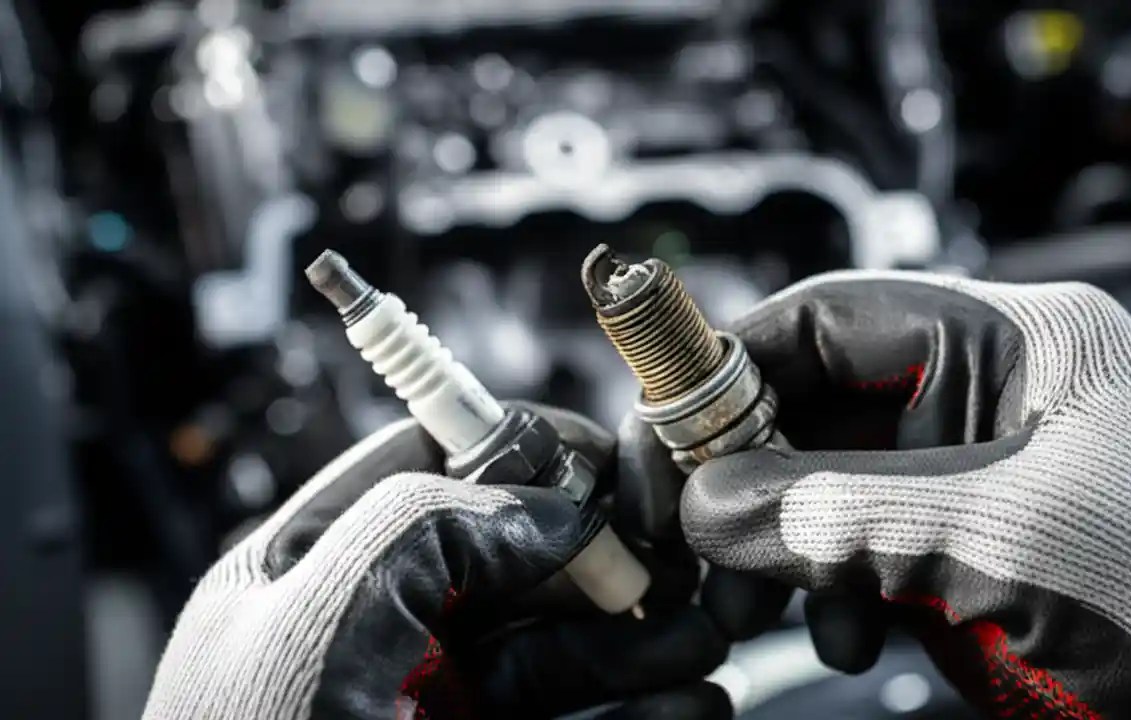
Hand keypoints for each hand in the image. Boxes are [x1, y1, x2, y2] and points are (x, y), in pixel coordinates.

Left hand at [144, 406, 728, 719]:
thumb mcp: (313, 634)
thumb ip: (417, 535)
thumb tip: (544, 509)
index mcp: (309, 574)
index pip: (421, 467)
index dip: (515, 449)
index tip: (601, 458)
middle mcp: (375, 631)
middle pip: (511, 557)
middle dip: (598, 554)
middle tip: (669, 562)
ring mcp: (430, 706)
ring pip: (554, 646)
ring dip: (634, 636)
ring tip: (697, 640)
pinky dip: (637, 712)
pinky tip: (689, 706)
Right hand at [623, 271, 1130, 718]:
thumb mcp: (1002, 537)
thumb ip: (837, 511)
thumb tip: (706, 501)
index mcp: (1017, 344)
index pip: (836, 319)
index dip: (738, 368)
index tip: (672, 438)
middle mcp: (990, 401)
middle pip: (819, 407)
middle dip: (753, 475)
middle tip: (700, 540)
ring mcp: (978, 485)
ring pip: (828, 489)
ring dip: (786, 546)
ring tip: (792, 611)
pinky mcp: (972, 560)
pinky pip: (861, 554)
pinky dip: (827, 591)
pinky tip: (846, 636)